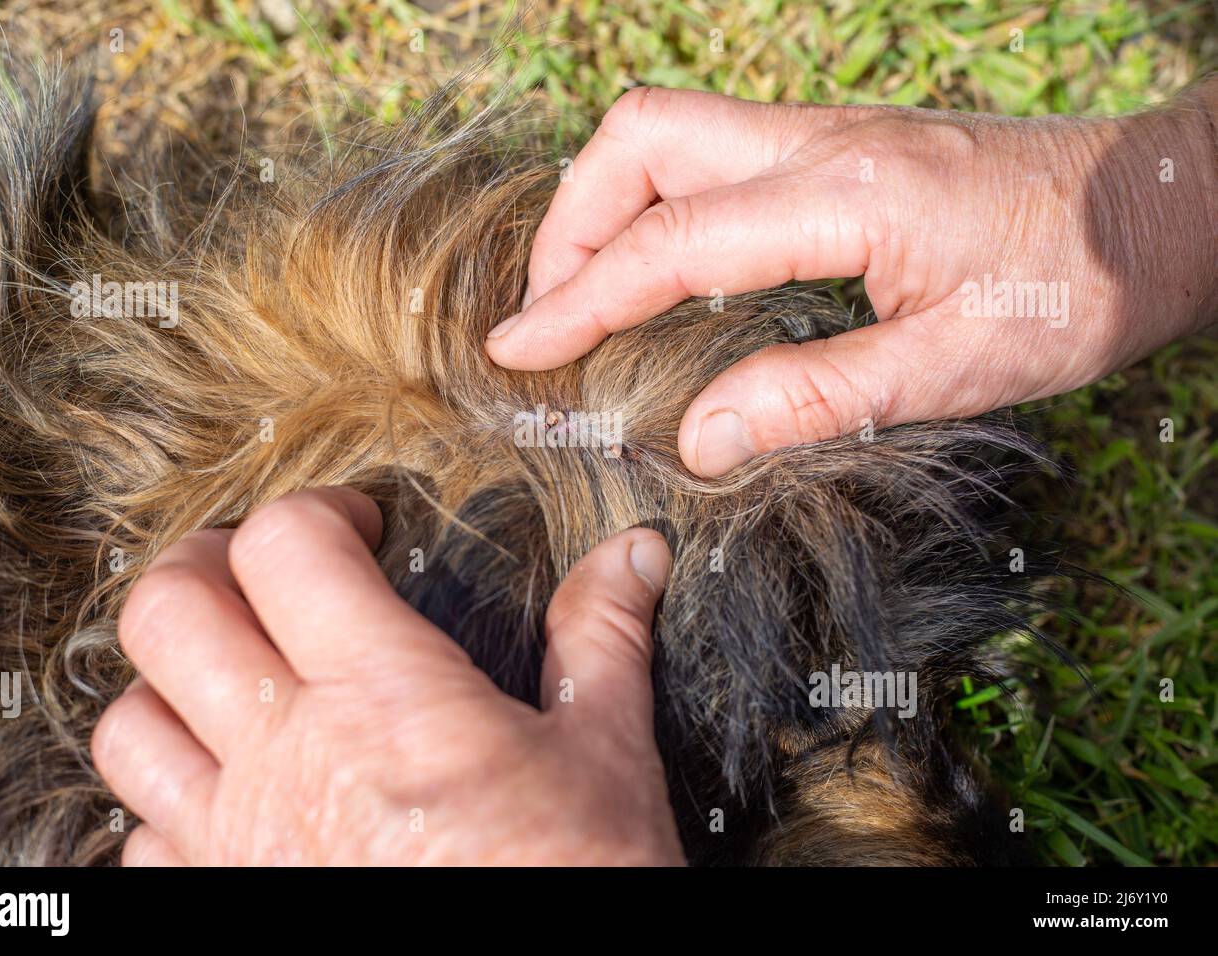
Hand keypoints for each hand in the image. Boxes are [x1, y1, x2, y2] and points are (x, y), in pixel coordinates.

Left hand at [92, 487, 683, 865]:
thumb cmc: (574, 885)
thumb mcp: (605, 754)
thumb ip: (600, 639)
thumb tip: (629, 559)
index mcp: (386, 698)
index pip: (287, 548)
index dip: (318, 511)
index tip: (357, 525)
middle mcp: (289, 762)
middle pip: (168, 613)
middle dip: (204, 564)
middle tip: (258, 568)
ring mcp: (240, 842)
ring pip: (128, 726)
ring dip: (168, 682)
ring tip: (229, 672)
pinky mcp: (223, 902)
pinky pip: (144, 839)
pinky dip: (172, 801)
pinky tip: (231, 793)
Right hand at [486, 85, 1217, 475]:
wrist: (1157, 207)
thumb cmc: (1074, 287)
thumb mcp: (952, 368)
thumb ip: (815, 400)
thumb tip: (699, 439)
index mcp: (843, 197)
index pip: (668, 242)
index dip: (579, 300)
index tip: (517, 352)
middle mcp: (820, 142)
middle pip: (642, 139)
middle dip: (570, 222)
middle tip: (548, 312)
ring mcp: (828, 131)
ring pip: (671, 131)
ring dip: (607, 203)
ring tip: (585, 291)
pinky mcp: (840, 144)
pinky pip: (714, 150)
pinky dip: (657, 200)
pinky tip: (663, 264)